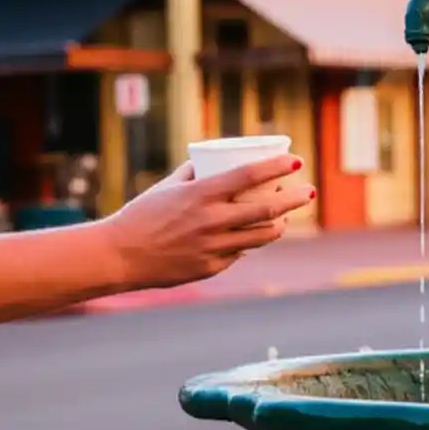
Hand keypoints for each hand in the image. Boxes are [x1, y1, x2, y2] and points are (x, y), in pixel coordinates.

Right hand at [102, 155, 313, 289]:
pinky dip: (248, 244)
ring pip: (260, 236)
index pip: (248, 175)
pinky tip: (253, 238)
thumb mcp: (167, 188)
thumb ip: (193, 174)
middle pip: (266, 208)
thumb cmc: (141, 215)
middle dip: (293, 199)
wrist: (120, 255)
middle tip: (309, 192)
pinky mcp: (210, 268)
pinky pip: (238, 254)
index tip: (296, 161)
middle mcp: (211, 221)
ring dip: (278, 225)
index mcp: (201, 195)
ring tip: (286, 218)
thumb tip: (210, 162)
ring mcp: (213, 247)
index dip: (276, 167)